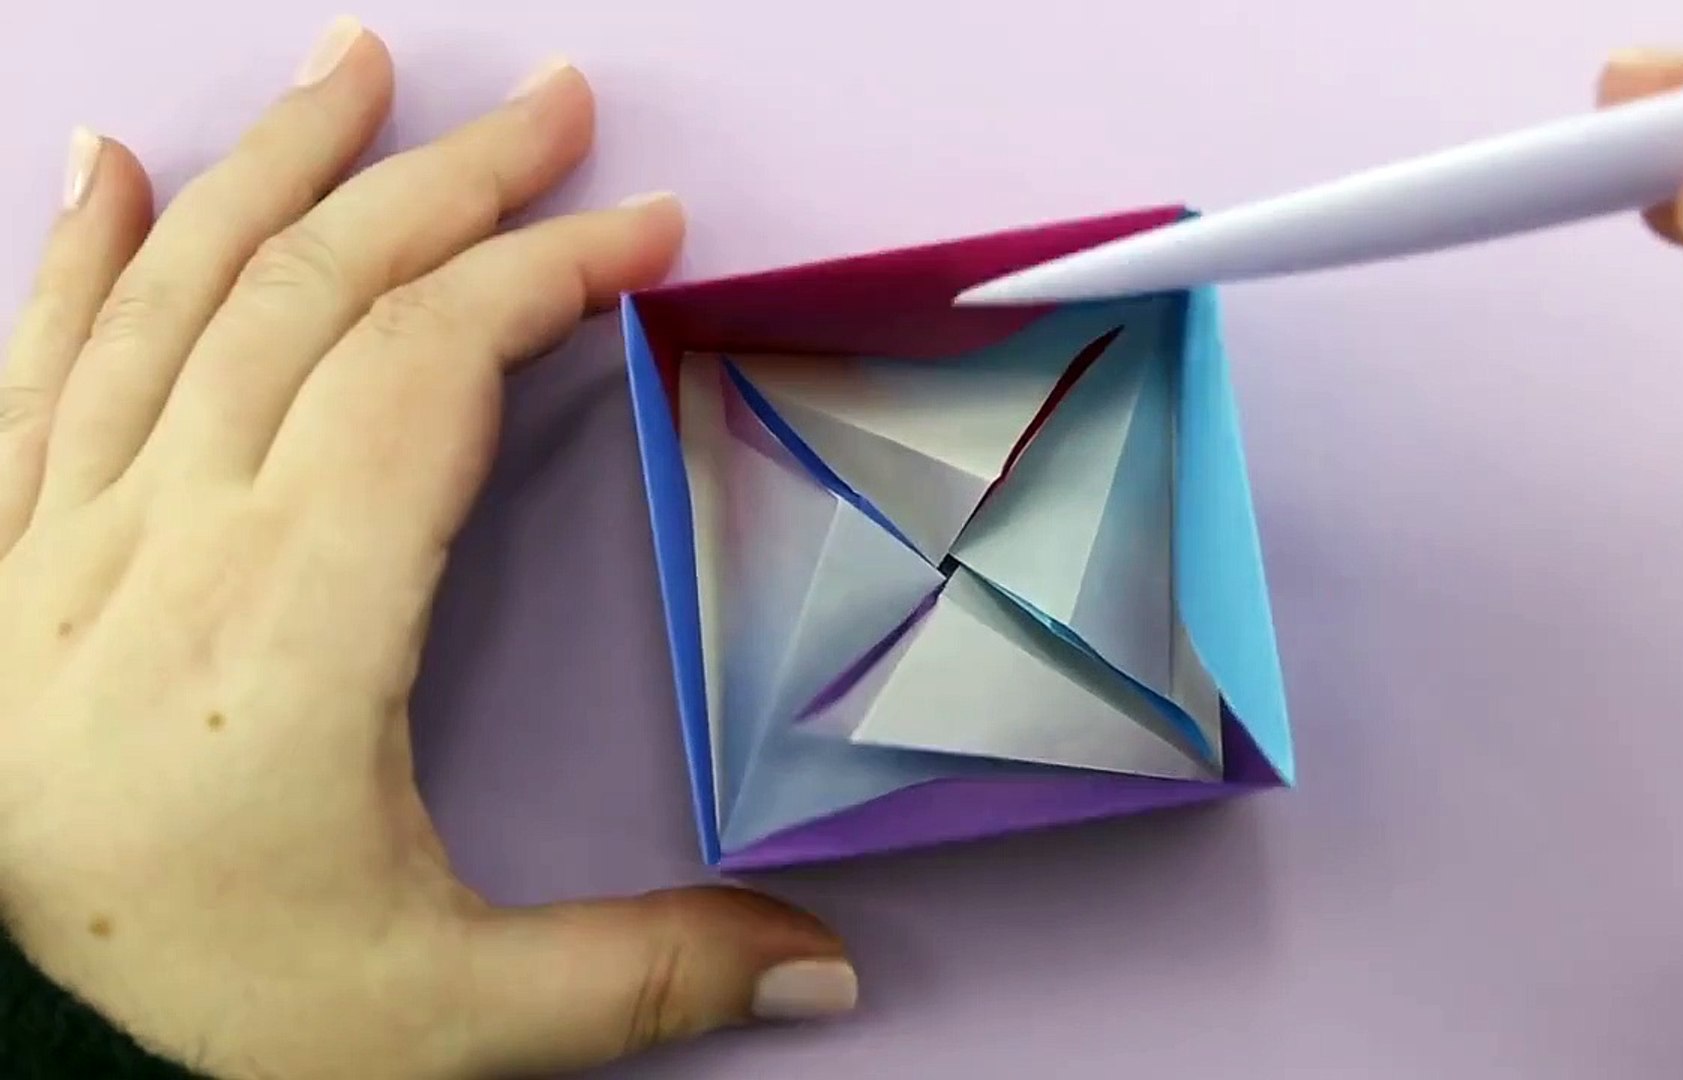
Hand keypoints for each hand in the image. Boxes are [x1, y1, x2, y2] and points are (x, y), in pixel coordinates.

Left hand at [0, 18, 853, 1079]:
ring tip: (353, 68)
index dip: (542, 274)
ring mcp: (61, 538)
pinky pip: (32, 368)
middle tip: (549, 104)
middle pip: (315, 294)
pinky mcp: (1, 560)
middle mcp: (165, 545)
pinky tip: (112, 170)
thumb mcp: (447, 1019)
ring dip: (276, 166)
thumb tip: (827, 973)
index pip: (425, 372)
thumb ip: (643, 980)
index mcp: (294, 624)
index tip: (643, 229)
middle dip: (449, 182)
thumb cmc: (209, 1019)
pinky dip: (77, 256)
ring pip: (173, 294)